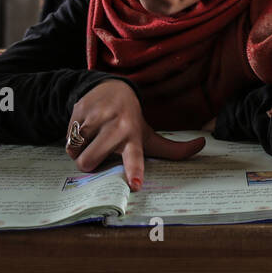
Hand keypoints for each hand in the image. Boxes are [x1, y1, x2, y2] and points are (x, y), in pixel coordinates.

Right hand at [65, 80, 204, 188]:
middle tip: (97, 154)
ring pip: (76, 151)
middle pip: (89, 161)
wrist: (110, 88)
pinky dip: (72, 140)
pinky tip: (85, 129)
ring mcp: (97, 116)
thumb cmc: (132, 120)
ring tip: (93, 138)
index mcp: (134, 135)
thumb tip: (202, 144)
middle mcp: (116, 125)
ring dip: (80, 150)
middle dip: (87, 163)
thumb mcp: (151, 135)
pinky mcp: (80, 110)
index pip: (135, 156)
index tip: (136, 184)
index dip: (134, 170)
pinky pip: (68, 139)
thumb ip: (174, 149)